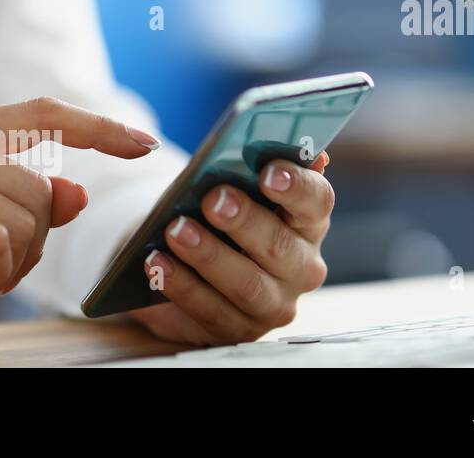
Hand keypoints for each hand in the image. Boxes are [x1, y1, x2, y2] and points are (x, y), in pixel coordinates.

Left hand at [131, 153, 332, 345]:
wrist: (186, 257)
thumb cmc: (217, 213)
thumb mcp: (231, 186)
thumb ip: (251, 166)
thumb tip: (280, 142)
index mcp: (308, 222)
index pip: (317, 201)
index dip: (296, 186)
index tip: (268, 171)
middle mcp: (301, 267)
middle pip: (279, 246)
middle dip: (244, 221)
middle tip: (212, 199)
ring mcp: (272, 304)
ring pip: (247, 285)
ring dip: (209, 256)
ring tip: (175, 230)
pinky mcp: (237, 330)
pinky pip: (210, 312)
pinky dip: (181, 285)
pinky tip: (156, 263)